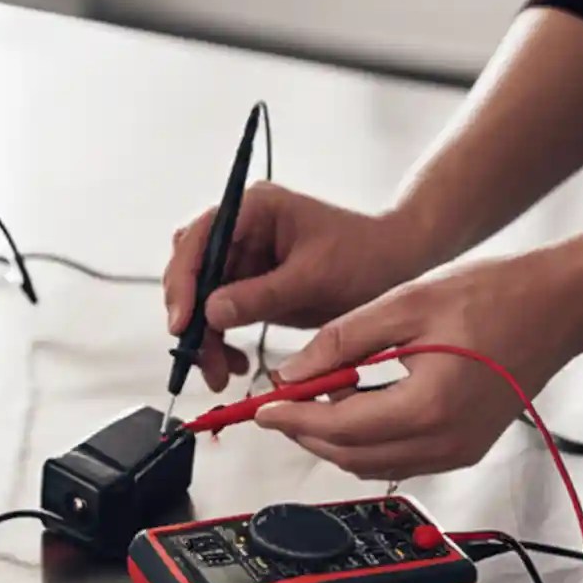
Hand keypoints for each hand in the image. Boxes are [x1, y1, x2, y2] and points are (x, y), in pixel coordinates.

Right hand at [163, 182, 429, 391]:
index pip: (198, 240)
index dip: (184, 282)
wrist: (399, 264)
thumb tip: (209, 313)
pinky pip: (219, 313)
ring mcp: (242, 255)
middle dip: (192, 319)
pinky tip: (234, 364)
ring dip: (205, 337)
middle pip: (192, 272)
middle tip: (201, 360)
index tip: (183, 324)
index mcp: (253, 208)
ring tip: (221, 374)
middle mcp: (239, 227)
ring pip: (201, 298)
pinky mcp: (249, 282)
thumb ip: (261, 294)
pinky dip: (220, 340)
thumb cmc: (366, 257)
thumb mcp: (315, 278)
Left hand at [254, 233, 582, 479]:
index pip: (340, 428)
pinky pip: (398, 456)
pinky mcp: (464, 446)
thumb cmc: (491, 296)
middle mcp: (446, 441)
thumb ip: (341, 340)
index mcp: (430, 407)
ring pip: (372, 463)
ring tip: (306, 398)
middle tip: (273, 403)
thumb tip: (292, 372)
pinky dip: (363, 438)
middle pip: (351, 456)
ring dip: (332, 438)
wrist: (554, 305)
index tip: (258, 408)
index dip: (293, 419)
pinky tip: (347, 402)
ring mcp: (458, 450)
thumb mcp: (402, 304)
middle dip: (305, 432)